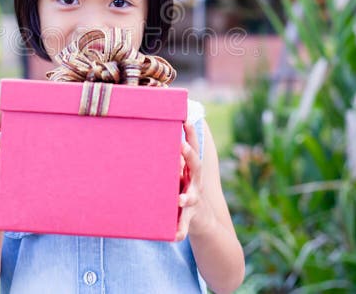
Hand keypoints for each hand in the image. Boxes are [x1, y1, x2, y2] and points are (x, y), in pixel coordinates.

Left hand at [175, 121, 214, 241]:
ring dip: (186, 197)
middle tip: (182, 146)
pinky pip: (183, 226)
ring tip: (181, 199)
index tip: (186, 120)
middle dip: (190, 156)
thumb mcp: (180, 173)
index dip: (191, 134)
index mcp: (191, 169)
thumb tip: (153, 134)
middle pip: (196, 166)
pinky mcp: (189, 218)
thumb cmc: (185, 188)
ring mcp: (194, 200)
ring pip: (191, 197)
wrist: (203, 220)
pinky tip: (174, 236)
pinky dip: (179, 231)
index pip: (193, 148)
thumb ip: (172, 159)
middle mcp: (196, 182)